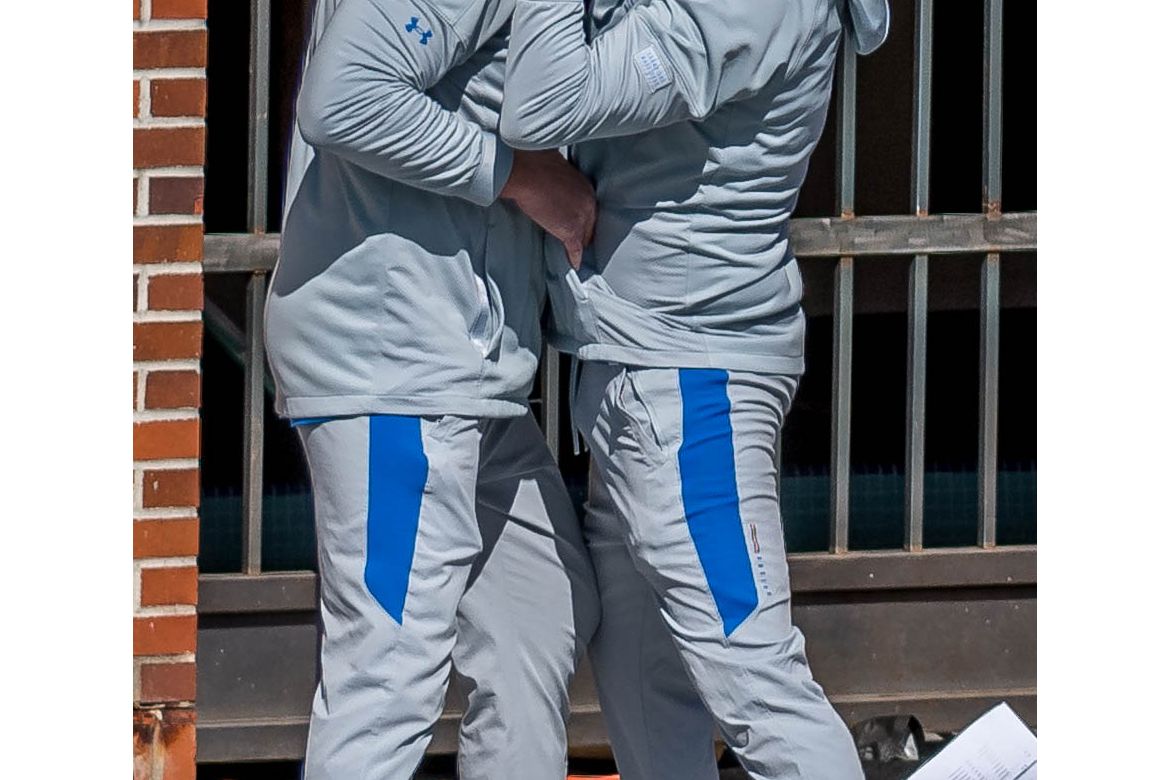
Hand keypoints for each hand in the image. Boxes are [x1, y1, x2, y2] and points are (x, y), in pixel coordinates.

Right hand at [500, 149, 596, 268]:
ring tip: (576, 254)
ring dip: (579, 246)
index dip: (583, 218)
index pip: (589, 209)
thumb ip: (560, 183)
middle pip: (590, 225)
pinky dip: (574, 258)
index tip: (578, 223)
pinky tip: (574, 264)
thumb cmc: (536, 164)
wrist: (530, 171)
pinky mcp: (571, 230)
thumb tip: (550, 185)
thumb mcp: (556, 170)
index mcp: (586, 187)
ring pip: (584, 238)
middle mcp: (589, 203)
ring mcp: (581, 218)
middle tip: (581, 242)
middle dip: (585, 233)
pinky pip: (575, 248)